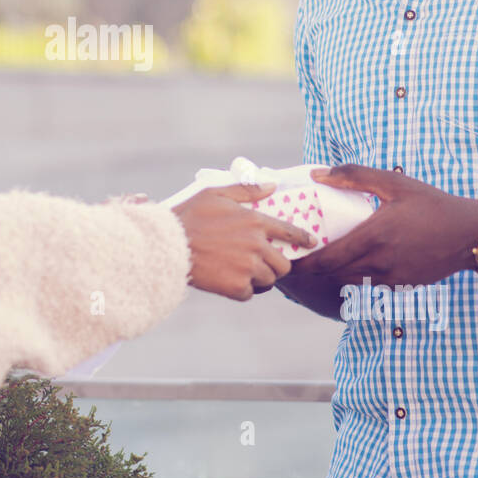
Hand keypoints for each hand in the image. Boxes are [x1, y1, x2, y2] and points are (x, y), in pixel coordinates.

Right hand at [172, 182, 313, 300]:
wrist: (167, 245)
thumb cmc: (189, 216)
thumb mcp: (215, 194)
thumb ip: (247, 190)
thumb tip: (272, 184)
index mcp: (255, 221)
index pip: (290, 232)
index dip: (303, 239)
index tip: (310, 243)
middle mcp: (256, 245)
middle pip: (284, 264)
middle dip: (275, 265)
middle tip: (261, 264)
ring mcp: (247, 267)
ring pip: (268, 280)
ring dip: (259, 279)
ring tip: (243, 273)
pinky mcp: (236, 287)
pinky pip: (250, 293)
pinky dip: (242, 290)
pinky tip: (228, 281)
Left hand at [281, 165, 477, 290]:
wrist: (470, 234)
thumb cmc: (431, 203)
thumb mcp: (393, 183)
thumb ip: (354, 177)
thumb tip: (318, 175)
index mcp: (374, 236)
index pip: (327, 258)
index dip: (303, 263)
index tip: (285, 257)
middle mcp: (380, 262)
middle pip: (333, 274)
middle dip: (310, 271)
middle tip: (291, 261)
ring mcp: (391, 278)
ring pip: (349, 282)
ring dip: (330, 276)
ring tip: (313, 264)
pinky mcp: (402, 286)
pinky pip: (368, 287)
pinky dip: (352, 280)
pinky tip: (345, 269)